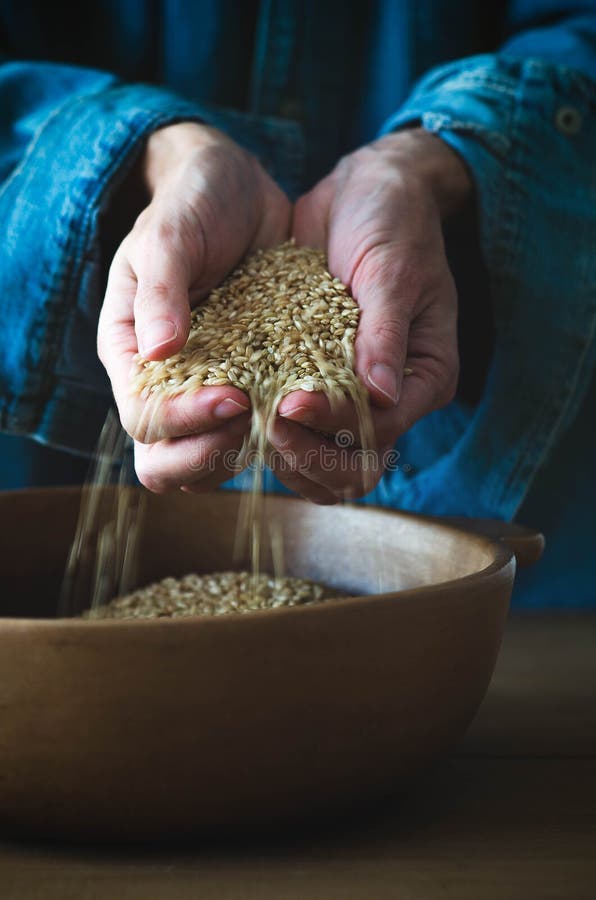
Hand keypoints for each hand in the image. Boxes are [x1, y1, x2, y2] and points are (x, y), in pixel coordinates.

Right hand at [97, 123, 290, 491]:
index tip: (234, 397)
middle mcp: (165, 382)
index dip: (183, 421)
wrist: (236, 188)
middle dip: (207, 455)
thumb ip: (161, 290)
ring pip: (212, 458)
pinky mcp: (252, 382)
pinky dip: (282, 429)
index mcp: (131, 352)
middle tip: (255, 420)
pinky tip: (312, 406)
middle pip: (165, 460)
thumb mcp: (170, 234)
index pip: (143, 417)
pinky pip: (259, 427)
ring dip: (246, 453)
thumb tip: (159, 350)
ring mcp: (208, 387)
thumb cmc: (192, 203)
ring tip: (287, 417)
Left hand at [268, 128, 471, 502]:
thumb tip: (381, 395)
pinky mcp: (316, 377)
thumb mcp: (393, 272)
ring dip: (284, 452)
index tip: (291, 403)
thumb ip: (385, 333)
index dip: (336, 426)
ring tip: (243, 424)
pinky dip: (266, 425)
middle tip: (263, 425)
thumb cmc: (394, 222)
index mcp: (425, 378)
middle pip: (353, 465)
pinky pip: (294, 421)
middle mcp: (391, 397)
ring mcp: (351, 392)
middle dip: (308, 455)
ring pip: (320, 455)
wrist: (367, 191)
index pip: (382, 431)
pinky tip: (232, 409)